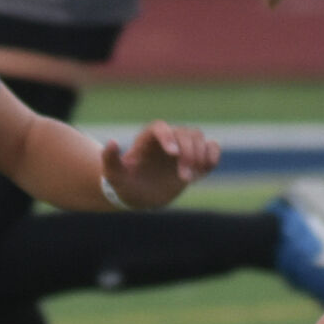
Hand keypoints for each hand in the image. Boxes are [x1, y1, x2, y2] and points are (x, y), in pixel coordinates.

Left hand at [101, 121, 219, 209]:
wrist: (139, 196)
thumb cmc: (124, 184)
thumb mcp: (114, 175)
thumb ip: (110, 160)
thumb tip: (112, 142)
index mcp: (147, 138)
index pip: (161, 127)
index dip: (168, 137)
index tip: (173, 154)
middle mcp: (167, 139)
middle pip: (184, 132)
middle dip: (188, 154)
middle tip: (183, 178)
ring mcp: (182, 147)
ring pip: (199, 137)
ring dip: (200, 156)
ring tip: (190, 178)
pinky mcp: (195, 159)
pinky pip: (212, 148)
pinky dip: (213, 156)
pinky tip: (204, 170)